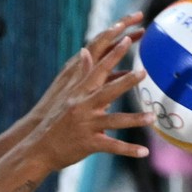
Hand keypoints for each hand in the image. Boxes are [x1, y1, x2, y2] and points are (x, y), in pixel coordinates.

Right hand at [23, 30, 152, 172]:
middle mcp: (83, 107)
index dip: (112, 54)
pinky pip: (112, 147)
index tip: (126, 39)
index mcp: (80, 93)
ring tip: (152, 116)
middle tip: (144, 72)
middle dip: (126, 81)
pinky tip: (144, 152)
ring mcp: (87, 126)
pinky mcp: (89, 144)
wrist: (39, 148)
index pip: (98, 70)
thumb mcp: (67, 96)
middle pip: (108, 91)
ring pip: (114, 120)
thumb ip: (80, 75)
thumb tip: (85, 51)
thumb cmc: (56, 120)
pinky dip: (129, 150)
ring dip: (134, 119)